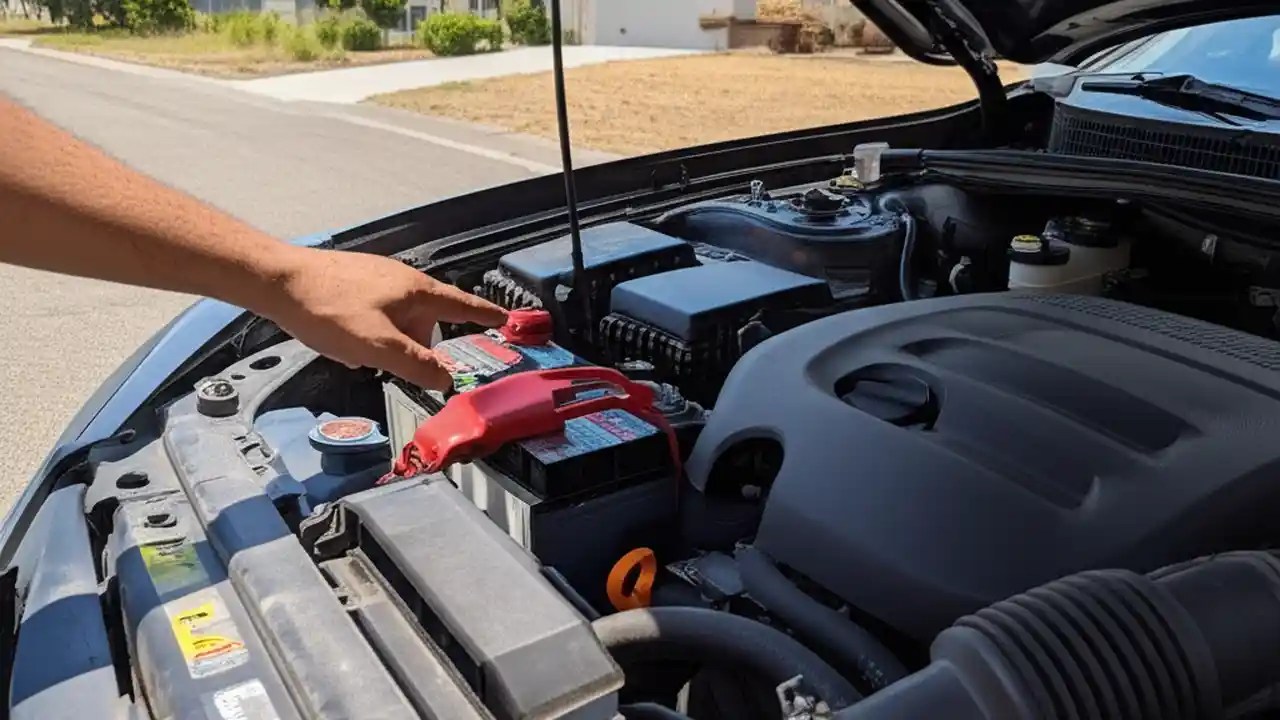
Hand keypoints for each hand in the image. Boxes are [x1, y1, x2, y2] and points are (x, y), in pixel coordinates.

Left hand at [261, 247, 506, 389]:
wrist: (277, 281)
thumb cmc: (329, 310)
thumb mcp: (377, 346)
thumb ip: (415, 365)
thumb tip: (446, 379)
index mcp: (416, 292)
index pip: (461, 306)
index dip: (484, 315)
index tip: (505, 319)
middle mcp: (402, 279)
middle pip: (425, 320)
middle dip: (413, 345)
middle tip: (388, 363)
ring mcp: (377, 277)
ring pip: (397, 319)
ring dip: (386, 340)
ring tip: (355, 351)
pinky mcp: (353, 281)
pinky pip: (375, 312)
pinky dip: (368, 330)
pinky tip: (344, 339)